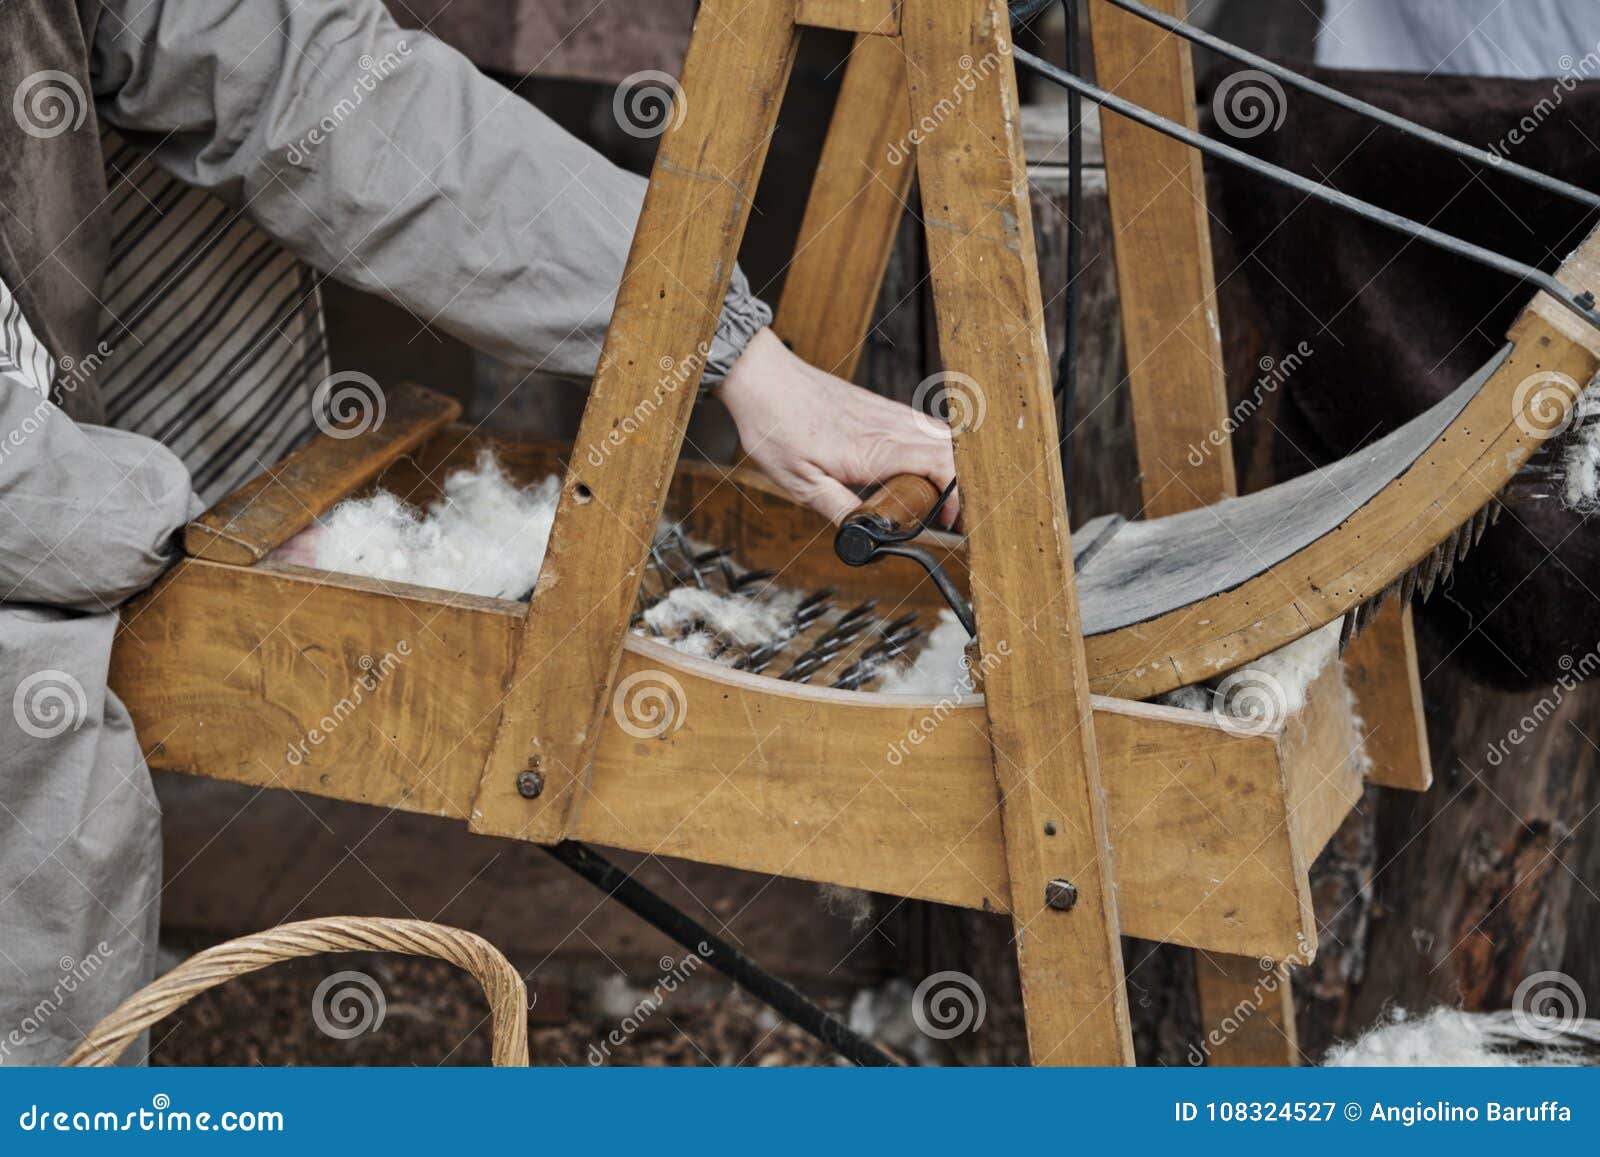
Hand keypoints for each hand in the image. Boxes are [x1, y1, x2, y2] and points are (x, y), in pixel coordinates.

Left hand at [715, 328, 958, 526]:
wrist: (762, 377)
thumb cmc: (775, 426)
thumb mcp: (798, 483)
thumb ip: (838, 510)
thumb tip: (865, 537)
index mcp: (873, 450)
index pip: (939, 465)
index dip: (957, 494)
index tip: (951, 519)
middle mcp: (887, 427)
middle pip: (950, 450)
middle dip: (962, 486)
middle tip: (952, 516)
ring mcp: (885, 412)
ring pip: (940, 434)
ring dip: (951, 465)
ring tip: (941, 496)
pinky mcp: (877, 405)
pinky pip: (921, 424)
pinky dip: (934, 446)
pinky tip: (923, 463)